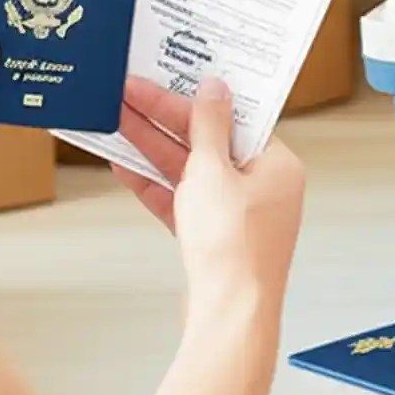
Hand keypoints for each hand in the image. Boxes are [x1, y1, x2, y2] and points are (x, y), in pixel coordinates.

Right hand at [118, 76, 305, 394]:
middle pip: (208, 142)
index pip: (232, 118)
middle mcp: (263, 187)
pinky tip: (125, 166)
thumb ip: (208, 127)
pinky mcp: (214, 238)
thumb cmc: (233, 249)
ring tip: (117, 121)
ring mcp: (238, 215)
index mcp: (277, 165)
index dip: (192, 98)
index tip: (162, 80)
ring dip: (152, 148)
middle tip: (127, 96)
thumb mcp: (213, 172)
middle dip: (164, 121)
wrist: (229, 314)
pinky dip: (155, 185)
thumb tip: (214, 89)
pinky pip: (182, 201)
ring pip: (190, 171)